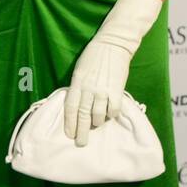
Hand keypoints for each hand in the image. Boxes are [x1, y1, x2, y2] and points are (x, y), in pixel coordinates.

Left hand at [63, 0, 164, 146]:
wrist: (113, 44)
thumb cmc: (94, 55)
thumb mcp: (80, 70)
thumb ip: (78, 86)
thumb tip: (78, 104)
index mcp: (77, 82)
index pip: (70, 108)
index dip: (69, 123)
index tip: (69, 134)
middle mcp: (88, 88)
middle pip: (83, 116)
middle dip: (81, 132)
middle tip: (81, 142)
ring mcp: (103, 91)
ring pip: (98, 116)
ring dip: (97, 123)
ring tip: (97, 124)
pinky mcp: (116, 91)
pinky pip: (113, 110)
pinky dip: (111, 115)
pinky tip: (109, 113)